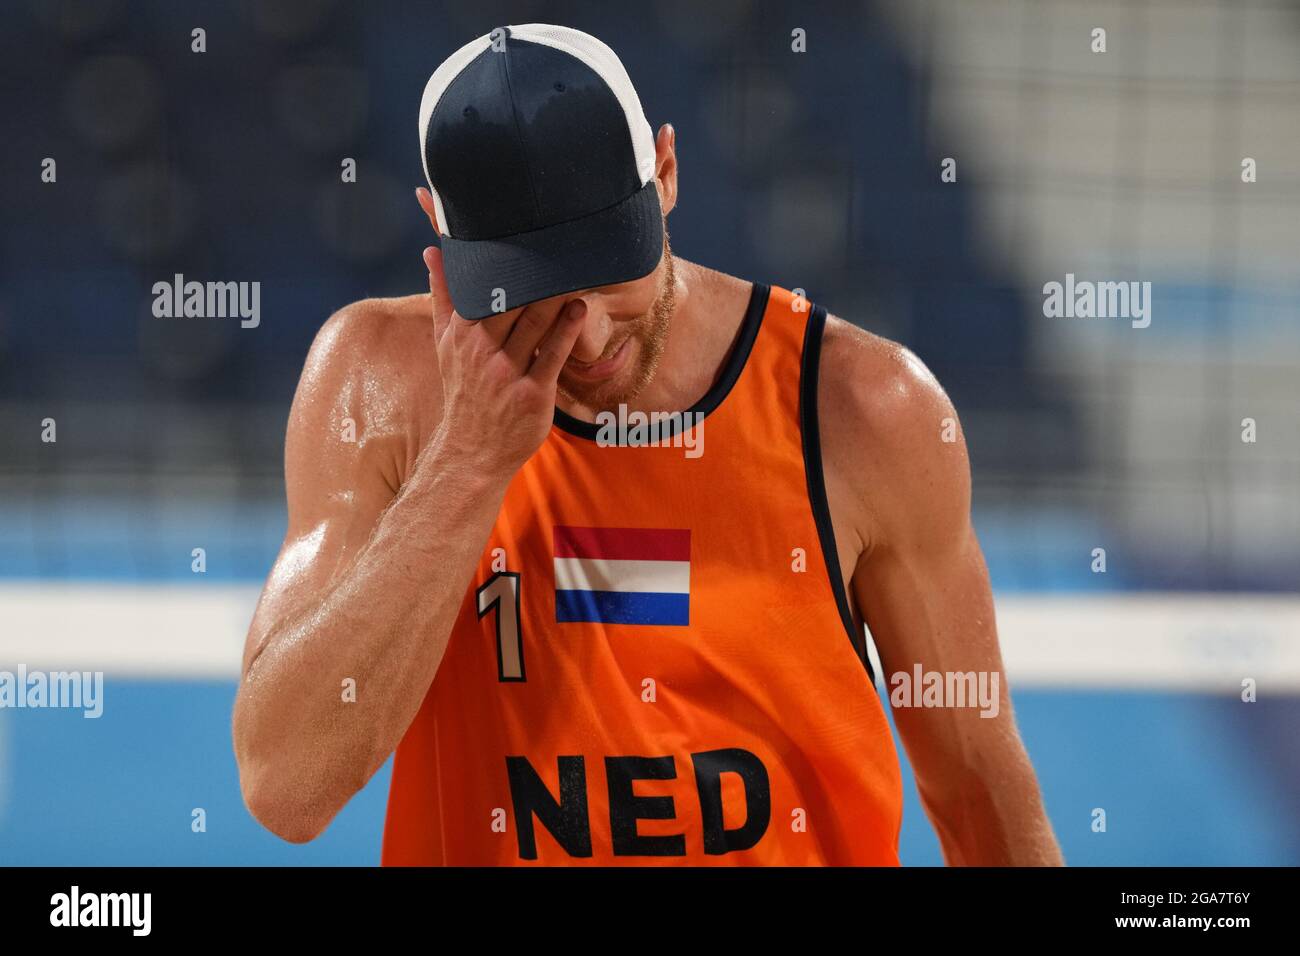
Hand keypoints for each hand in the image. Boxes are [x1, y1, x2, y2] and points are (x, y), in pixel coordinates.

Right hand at [422, 244, 585, 476]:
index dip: (499, 259)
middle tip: (558, 243)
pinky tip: (579, 309)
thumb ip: (443, 295)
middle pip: (511, 299)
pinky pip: (553, 354)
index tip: (519, 231)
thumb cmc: (463, 390)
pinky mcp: (532, 393)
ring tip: (575, 269)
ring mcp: (506, 372)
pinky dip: (567, 329)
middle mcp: (481, 350)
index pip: (480, 286)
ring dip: (556, 295)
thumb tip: (432, 249)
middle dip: (533, 272)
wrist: (472, 451)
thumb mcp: (445, 344)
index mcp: (461, 333)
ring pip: (535, 322)